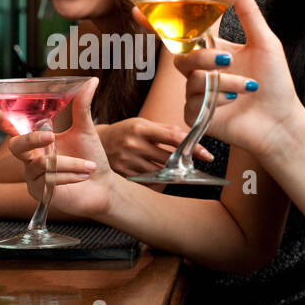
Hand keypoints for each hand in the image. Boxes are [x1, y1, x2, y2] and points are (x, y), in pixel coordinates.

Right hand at [0, 77, 113, 217]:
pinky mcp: (39, 191)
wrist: (102, 186)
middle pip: (16, 146)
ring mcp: (32, 175)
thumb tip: (92, 81)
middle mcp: (30, 157)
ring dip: (69, 163)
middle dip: (32, 138)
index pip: (15, 129)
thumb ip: (82, 106)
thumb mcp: (85, 130)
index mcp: (37, 140)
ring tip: (89, 165)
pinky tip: (85, 175)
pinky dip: (70, 175)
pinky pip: (49, 179)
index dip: (4, 122)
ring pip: (42, 164)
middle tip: (51, 136)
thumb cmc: (91, 157)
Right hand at [98, 117, 212, 176]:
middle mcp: (134, 144)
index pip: (173, 138)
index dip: (192, 147)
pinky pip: (148, 181)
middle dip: (181, 163)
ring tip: (171, 169)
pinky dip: (157, 179)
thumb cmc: (125, 131)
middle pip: (168, 159)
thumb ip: (166, 130)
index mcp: (141, 128)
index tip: (206, 155)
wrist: (98, 141)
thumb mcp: (142, 124)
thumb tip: (189, 138)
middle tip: (188, 164)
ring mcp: (128, 161)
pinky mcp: (124, 173)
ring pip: (160, 173)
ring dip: (169, 173)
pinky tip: (157, 174)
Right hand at [167, 0, 302, 161]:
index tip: (137, 10)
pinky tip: (235, 101)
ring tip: (248, 86)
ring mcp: (198, 94)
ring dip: (223, 81)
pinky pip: (194, 101)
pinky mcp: (196, 115)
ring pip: (193, 79)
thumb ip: (249, 15)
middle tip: (228, 60)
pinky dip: (218, 99)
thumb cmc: (276, 84)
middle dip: (203, 57)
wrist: (280, 121)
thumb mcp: (265, 43)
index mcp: (214, 52)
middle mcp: (203, 72)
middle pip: (181, 57)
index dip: (157, 24)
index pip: (181, 36)